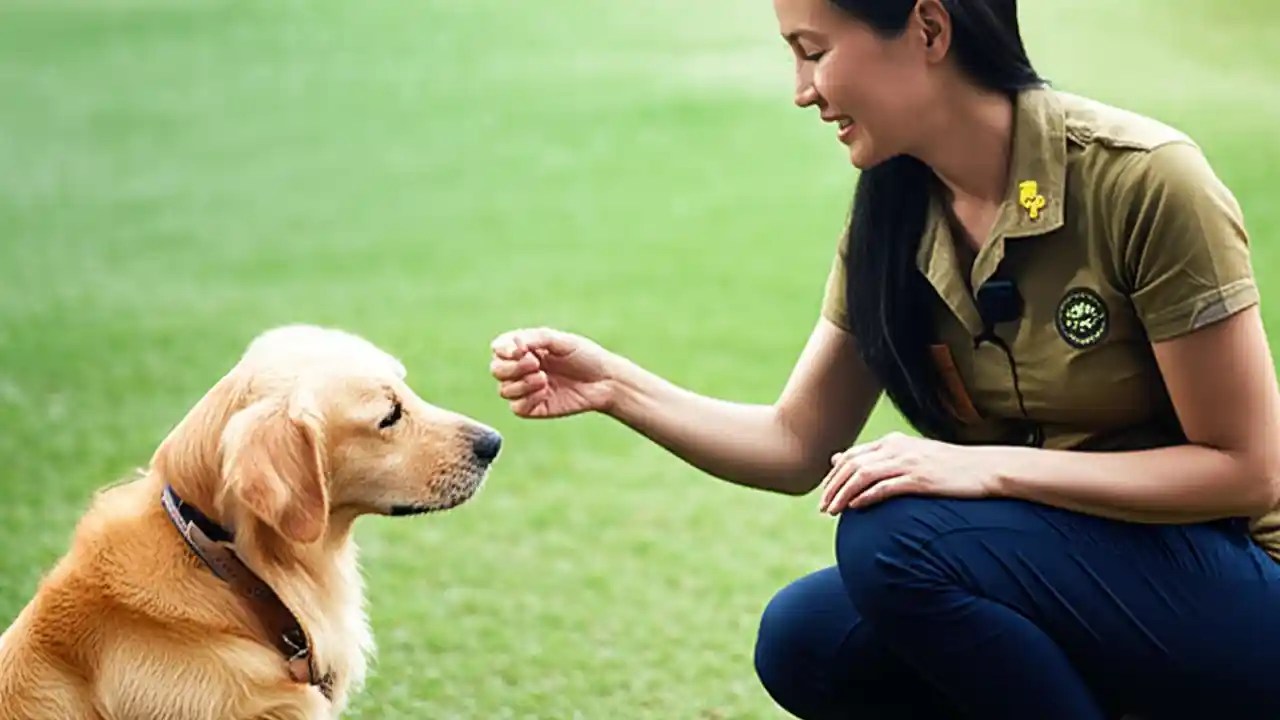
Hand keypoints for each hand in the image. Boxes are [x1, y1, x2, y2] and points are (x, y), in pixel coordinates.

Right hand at [489, 327, 617, 418]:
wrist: (606, 381)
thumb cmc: (586, 356)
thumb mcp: (561, 341)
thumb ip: (534, 338)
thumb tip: (511, 346)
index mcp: (526, 349)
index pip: (499, 349)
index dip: (503, 350)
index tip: (520, 350)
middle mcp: (522, 369)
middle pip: (496, 370)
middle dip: (512, 367)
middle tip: (536, 364)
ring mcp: (528, 389)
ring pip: (504, 390)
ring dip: (522, 383)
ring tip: (544, 378)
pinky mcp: (535, 408)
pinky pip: (517, 408)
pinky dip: (528, 399)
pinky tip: (545, 392)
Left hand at [817, 432, 997, 514]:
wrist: (987, 468)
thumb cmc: (950, 467)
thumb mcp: (914, 456)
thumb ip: (883, 459)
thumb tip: (849, 462)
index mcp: (895, 442)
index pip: (853, 455)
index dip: (834, 475)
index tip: (824, 493)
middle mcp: (898, 449)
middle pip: (852, 465)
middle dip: (832, 487)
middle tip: (822, 507)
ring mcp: (909, 463)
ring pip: (863, 476)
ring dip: (843, 494)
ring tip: (833, 511)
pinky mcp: (920, 480)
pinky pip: (885, 487)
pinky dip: (866, 497)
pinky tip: (856, 508)